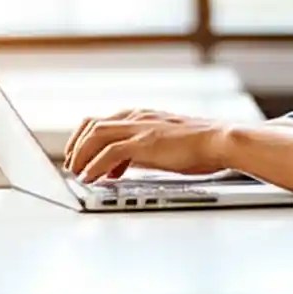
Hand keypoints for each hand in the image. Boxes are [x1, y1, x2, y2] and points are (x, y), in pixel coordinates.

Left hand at [63, 109, 230, 183]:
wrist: (220, 140)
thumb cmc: (201, 145)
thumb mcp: (166, 143)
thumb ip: (144, 150)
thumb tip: (125, 164)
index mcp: (142, 115)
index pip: (103, 121)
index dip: (85, 138)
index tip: (80, 155)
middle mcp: (137, 117)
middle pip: (92, 125)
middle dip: (77, 146)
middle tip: (72, 165)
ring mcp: (139, 128)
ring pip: (95, 135)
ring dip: (81, 155)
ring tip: (77, 173)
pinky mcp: (144, 143)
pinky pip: (108, 153)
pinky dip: (95, 165)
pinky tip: (91, 178)